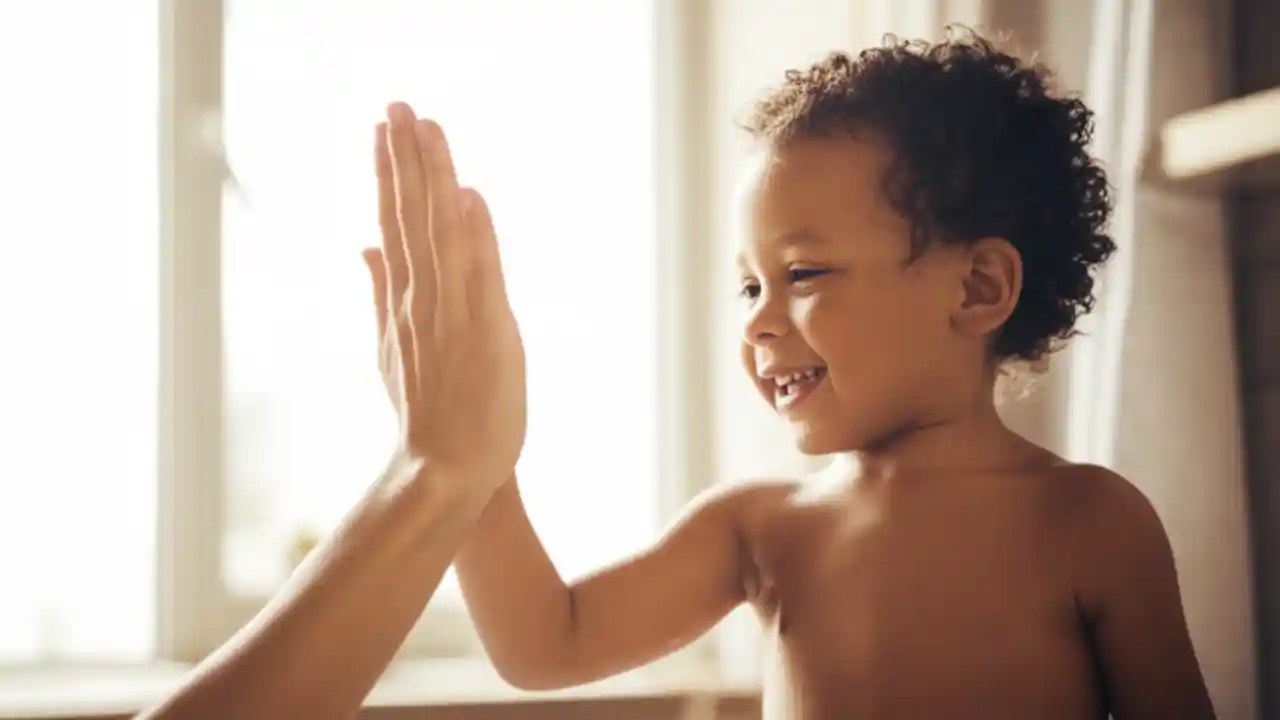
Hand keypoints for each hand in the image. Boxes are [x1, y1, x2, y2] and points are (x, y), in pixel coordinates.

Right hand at [361, 103, 525, 495]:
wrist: (443, 472)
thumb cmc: (426, 413)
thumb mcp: (391, 347)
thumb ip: (379, 292)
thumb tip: (365, 246)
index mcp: (402, 301)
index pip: (394, 224)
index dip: (390, 173)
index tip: (385, 127)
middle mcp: (421, 302)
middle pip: (412, 218)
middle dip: (404, 159)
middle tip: (398, 105)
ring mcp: (450, 317)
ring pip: (441, 236)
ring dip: (434, 181)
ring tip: (425, 128)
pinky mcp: (485, 336)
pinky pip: (480, 278)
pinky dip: (475, 238)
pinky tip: (469, 197)